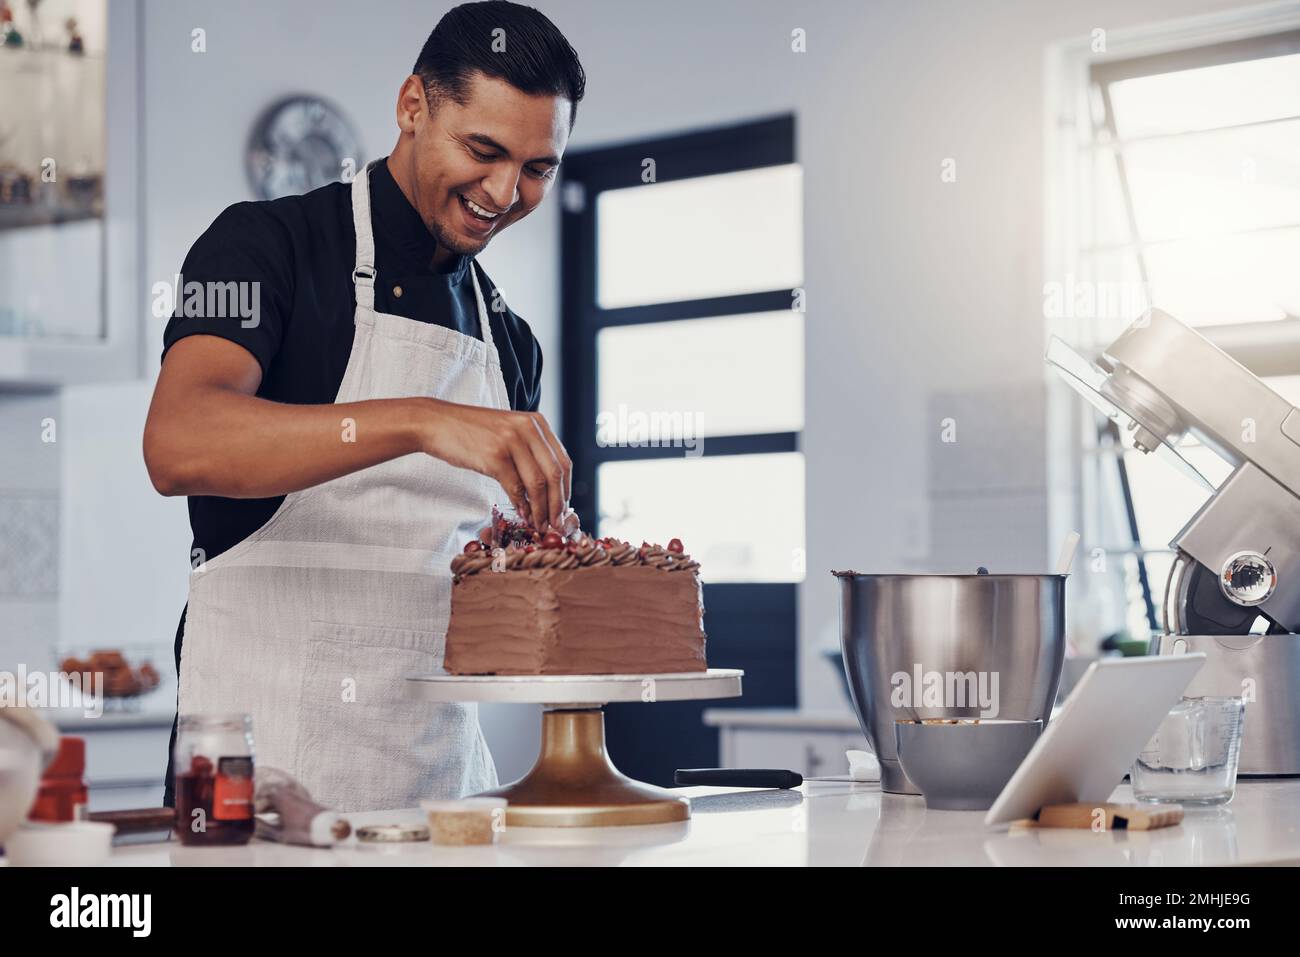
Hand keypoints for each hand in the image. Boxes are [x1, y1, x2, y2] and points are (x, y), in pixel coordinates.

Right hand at [418, 399, 571, 531]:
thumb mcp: (508, 431)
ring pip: (538, 484)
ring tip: (540, 524)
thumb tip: (549, 487)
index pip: (563, 460)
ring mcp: (511, 442)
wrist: (436, 423)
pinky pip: (516, 488)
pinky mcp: (495, 457)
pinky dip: (522, 505)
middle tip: (557, 524)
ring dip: (541, 509)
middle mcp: (528, 429)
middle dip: (558, 504)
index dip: (566, 489)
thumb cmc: (471, 432)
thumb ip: (529, 449)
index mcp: (536, 422)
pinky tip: (522, 514)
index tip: (564, 508)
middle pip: (555, 474)